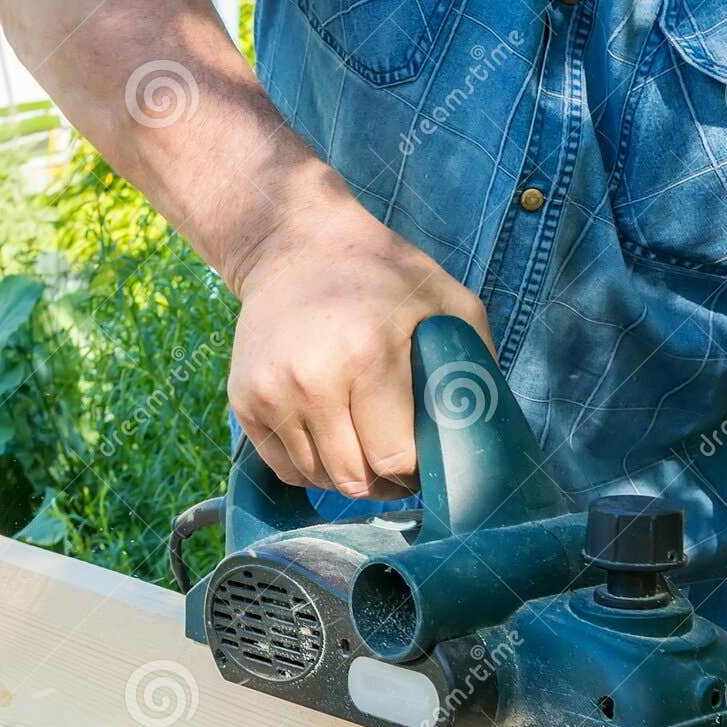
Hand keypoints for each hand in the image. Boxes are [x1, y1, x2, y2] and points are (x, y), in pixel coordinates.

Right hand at [226, 202, 491, 498]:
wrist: (292, 243)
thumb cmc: (381, 273)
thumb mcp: (445, 298)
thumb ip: (473, 360)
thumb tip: (483, 431)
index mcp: (368, 354)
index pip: (394, 458)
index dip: (416, 470)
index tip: (425, 459)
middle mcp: (311, 379)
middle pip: (353, 479)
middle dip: (383, 483)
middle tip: (399, 464)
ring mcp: (270, 392)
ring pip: (316, 480)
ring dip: (346, 476)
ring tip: (365, 448)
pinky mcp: (244, 401)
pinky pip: (284, 468)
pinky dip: (311, 467)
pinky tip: (332, 439)